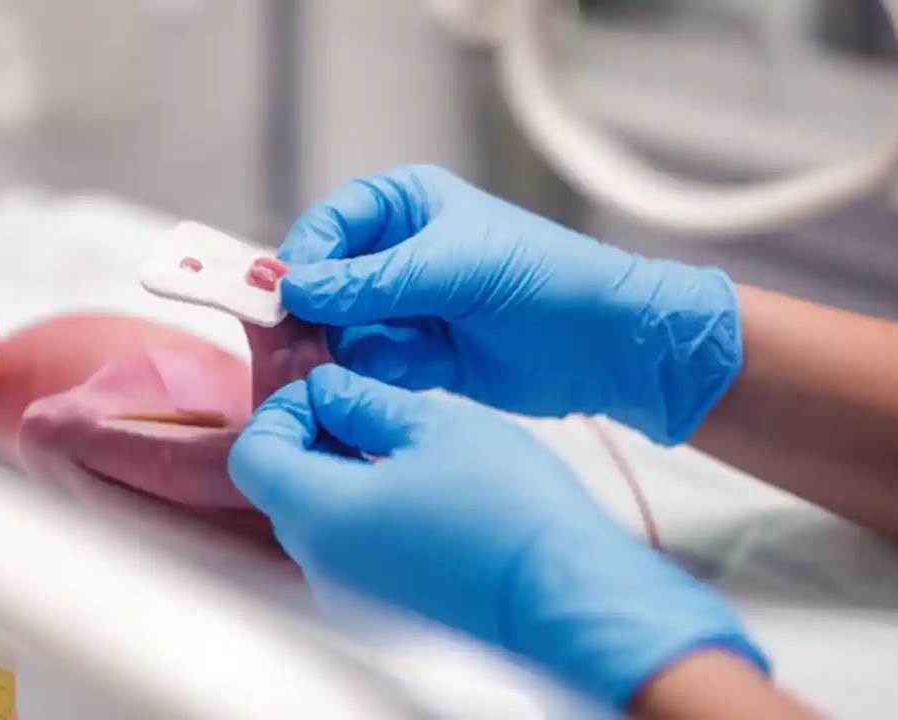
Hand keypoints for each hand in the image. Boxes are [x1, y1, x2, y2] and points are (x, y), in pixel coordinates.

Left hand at [228, 365, 766, 707]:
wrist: (569, 595)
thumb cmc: (511, 507)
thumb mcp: (435, 424)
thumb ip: (364, 401)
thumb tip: (329, 389)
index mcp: (323, 513)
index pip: (253, 453)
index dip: (284, 410)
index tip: (332, 391)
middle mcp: (320, 566)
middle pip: (281, 487)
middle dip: (313, 437)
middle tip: (365, 409)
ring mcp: (349, 598)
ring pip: (316, 520)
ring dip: (340, 474)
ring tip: (399, 447)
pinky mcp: (381, 613)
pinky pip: (348, 552)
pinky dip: (364, 514)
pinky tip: (419, 493)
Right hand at [278, 165, 741, 444]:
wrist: (610, 345)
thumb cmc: (545, 279)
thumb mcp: (454, 268)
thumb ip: (372, 282)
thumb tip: (294, 290)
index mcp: (406, 205)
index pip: (329, 225)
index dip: (304, 260)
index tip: (287, 300)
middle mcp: (399, 252)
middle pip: (326, 282)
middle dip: (314, 315)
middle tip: (298, 350)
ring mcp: (408, 307)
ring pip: (342, 329)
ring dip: (338, 351)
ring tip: (340, 371)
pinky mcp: (421, 357)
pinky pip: (371, 364)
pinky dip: (366, 376)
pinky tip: (374, 384)